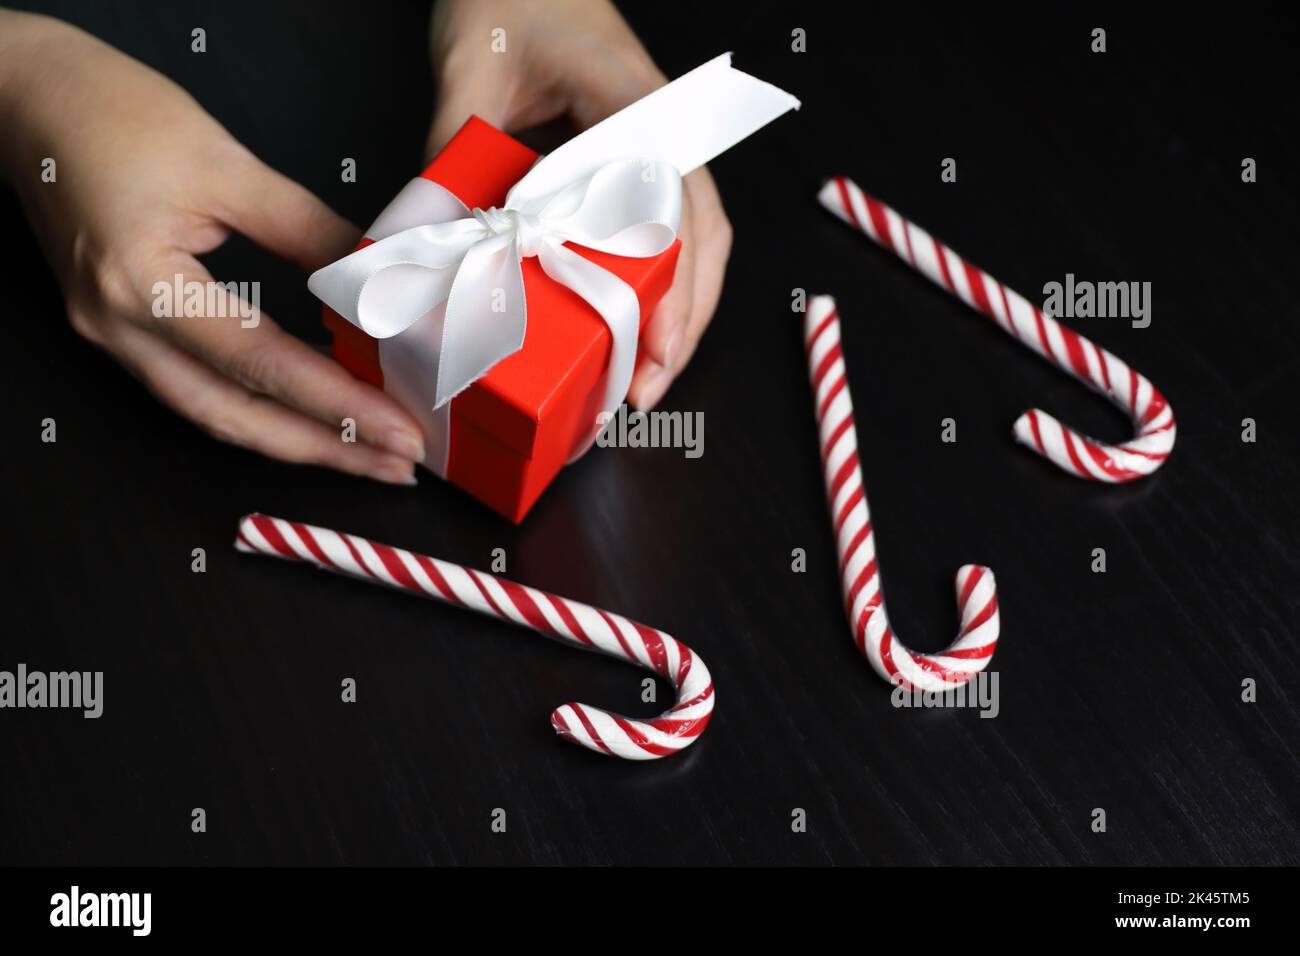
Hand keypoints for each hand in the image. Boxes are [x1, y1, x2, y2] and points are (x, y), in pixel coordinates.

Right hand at [0, 11, 424, 483]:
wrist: (28, 98)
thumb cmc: (113, 114)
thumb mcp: (226, 162)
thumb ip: (306, 229)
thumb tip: (376, 280)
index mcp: (143, 283)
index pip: (259, 363)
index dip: (336, 405)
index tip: (397, 431)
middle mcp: (120, 327)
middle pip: (234, 416)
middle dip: (322, 449)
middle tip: (398, 466)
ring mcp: (114, 337)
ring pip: (214, 414)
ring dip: (294, 441)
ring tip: (366, 454)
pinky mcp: (123, 331)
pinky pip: (199, 387)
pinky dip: (260, 407)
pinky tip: (312, 413)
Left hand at [426, 0, 732, 409]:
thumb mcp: (471, 70)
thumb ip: (454, 149)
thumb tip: (437, 248)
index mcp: (637, 104)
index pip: (675, 206)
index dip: (674, 285)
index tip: (656, 347)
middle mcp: (667, 129)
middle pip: (705, 239)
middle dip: (683, 323)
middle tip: (644, 393)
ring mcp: (665, 146)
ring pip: (700, 242)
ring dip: (680, 314)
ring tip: (646, 379)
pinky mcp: (647, 161)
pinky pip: (673, 230)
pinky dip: (665, 285)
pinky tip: (637, 327)